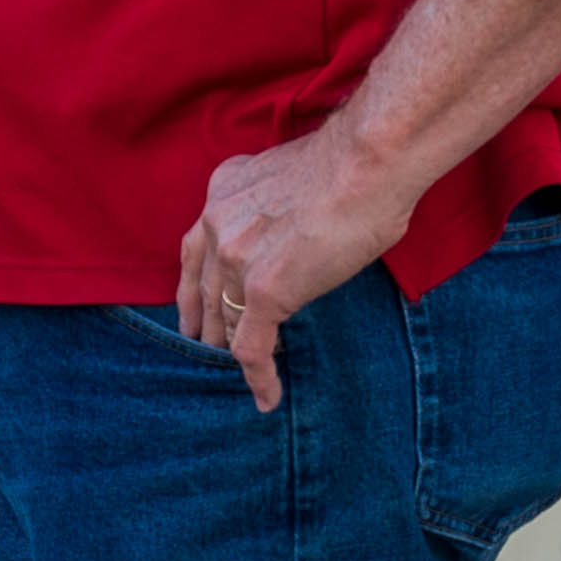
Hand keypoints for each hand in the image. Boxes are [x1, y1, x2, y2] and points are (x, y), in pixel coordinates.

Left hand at [180, 117, 426, 414]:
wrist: (366, 164)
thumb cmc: (353, 163)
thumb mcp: (288, 175)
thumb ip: (272, 205)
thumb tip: (290, 230)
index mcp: (221, 191)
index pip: (196, 250)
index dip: (194, 284)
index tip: (195, 306)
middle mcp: (218, 225)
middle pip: (203, 288)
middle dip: (203, 321)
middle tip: (205, 344)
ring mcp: (237, 260)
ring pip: (225, 319)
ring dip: (231, 348)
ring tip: (240, 370)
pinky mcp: (264, 291)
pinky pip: (252, 347)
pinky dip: (258, 377)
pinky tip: (267, 397)